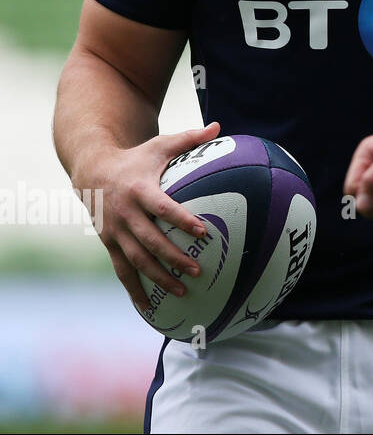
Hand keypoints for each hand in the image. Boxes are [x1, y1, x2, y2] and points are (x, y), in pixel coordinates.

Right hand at [73, 122, 221, 311]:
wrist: (92, 171)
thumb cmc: (136, 158)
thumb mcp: (160, 145)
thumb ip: (190, 138)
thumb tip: (219, 126)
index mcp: (140, 191)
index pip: (163, 207)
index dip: (181, 219)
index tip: (203, 232)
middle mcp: (125, 215)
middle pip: (150, 241)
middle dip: (173, 258)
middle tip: (198, 270)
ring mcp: (114, 233)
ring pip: (136, 261)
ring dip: (159, 278)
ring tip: (184, 292)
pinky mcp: (109, 244)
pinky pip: (122, 271)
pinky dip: (134, 290)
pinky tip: (149, 308)